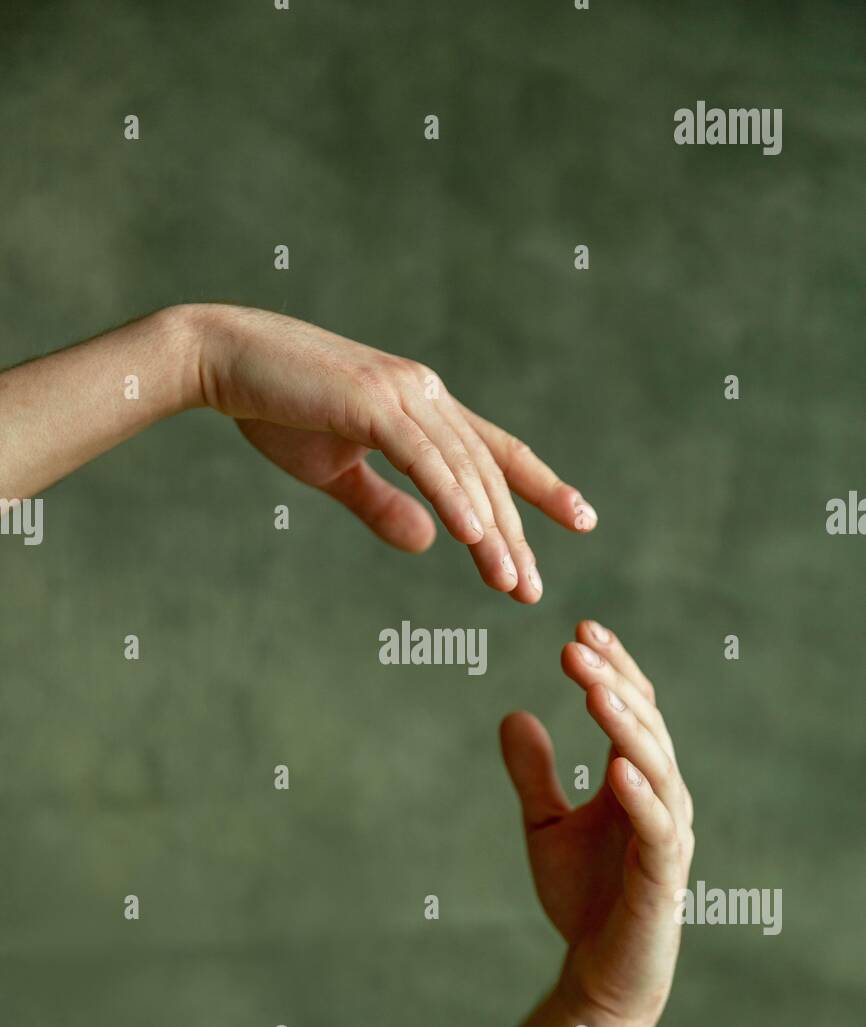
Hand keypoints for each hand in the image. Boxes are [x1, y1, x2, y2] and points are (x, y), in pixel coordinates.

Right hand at [195, 304, 596, 602]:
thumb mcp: (336, 471)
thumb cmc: (275, 409)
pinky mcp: (371, 401)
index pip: (496, 452)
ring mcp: (402, 393)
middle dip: (515, 535)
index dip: (541, 486)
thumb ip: (383, 505)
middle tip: (533, 590)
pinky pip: (423, 458)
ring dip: (490, 532)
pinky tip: (473, 537)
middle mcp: (426, 394)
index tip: (581, 520)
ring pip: (463, 471)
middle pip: (487, 473)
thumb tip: (428, 543)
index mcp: (424, 407)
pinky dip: (451, 498)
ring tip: (510, 583)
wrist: (221, 359)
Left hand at [501, 620, 693, 1026]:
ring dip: (627, 728)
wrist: (600, 975)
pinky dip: (642, 795)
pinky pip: (659, 829)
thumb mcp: (544, 825)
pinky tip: (616, 768)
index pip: (632, 709)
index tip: (579, 629)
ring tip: (595, 692)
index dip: (611, 668)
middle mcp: (662, 798)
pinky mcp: (664, 878)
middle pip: (646, 726)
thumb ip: (534, 774)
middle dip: (612, 683)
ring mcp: (668, 836)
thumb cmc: (583, 898)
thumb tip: (512, 713)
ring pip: (658, 768)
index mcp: (636, 779)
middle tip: (574, 647)